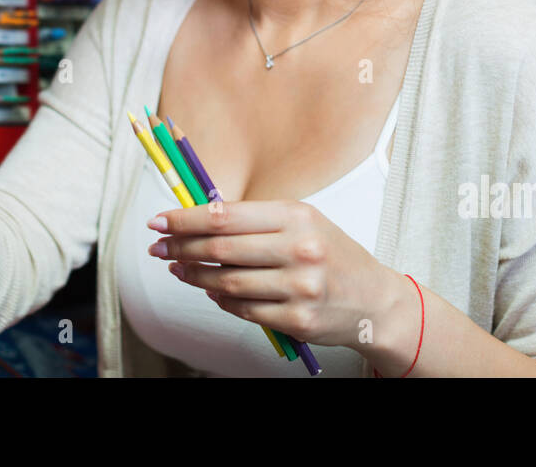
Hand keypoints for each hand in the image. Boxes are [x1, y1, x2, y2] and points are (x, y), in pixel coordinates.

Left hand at [146, 199, 404, 351]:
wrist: (375, 300)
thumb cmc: (332, 255)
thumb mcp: (303, 223)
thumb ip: (256, 220)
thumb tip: (198, 217)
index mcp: (297, 216)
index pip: (226, 215)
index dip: (185, 219)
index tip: (160, 220)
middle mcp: (299, 249)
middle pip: (221, 249)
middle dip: (181, 247)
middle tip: (159, 247)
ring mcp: (299, 287)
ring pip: (227, 282)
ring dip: (194, 276)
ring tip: (178, 268)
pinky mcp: (298, 320)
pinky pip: (243, 310)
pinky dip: (220, 300)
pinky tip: (210, 290)